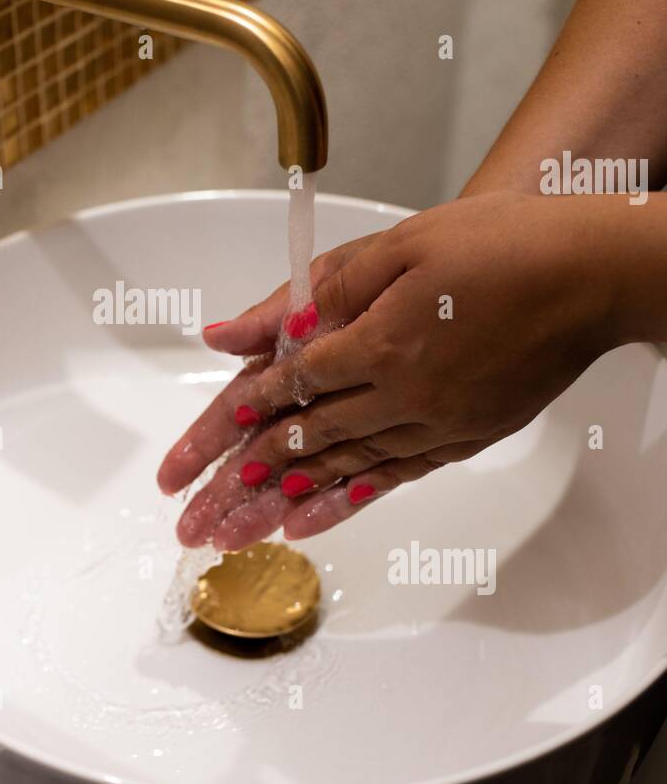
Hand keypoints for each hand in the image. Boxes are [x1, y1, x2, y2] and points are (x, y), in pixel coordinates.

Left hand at [158, 193, 624, 547]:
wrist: (592, 274)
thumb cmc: (498, 244)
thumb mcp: (396, 248)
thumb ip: (313, 294)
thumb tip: (235, 330)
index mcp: (379, 342)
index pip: (286, 387)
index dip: (236, 418)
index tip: (194, 453)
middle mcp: (402, 395)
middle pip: (301, 443)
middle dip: (238, 483)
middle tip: (191, 521)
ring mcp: (435, 424)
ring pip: (341, 470)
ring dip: (279, 506)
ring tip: (231, 539)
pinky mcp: (462, 437)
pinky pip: (391, 478)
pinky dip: (345, 502)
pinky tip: (307, 524)